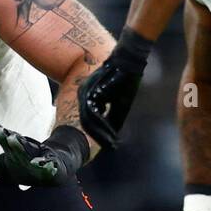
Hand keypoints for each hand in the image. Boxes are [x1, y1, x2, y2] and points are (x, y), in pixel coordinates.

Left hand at [0, 122, 88, 186]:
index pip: (4, 137)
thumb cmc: (22, 165)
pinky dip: (44, 163)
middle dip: (7, 136)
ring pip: (28, 149)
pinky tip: (39, 163)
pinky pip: (47, 164)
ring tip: (13, 138)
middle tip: (0, 131)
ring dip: (20, 145)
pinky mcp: (50, 164)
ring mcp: (37, 156)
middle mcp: (25, 149)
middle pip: (15, 142)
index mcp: (13, 148)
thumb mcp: (2, 168)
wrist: (52, 168)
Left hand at [77, 27, 152, 149]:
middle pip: (86, 123)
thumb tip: (112, 134)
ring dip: (99, 133)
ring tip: (108, 144)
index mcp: (90, 98)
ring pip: (88, 119)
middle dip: (97, 138)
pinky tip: (109, 132)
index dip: (98, 135)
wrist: (126, 62)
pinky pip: (93, 112)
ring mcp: (85, 92)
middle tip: (107, 148)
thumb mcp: (119, 101)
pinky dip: (102, 124)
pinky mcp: (90, 90)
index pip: (90, 121)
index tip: (107, 146)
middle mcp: (84, 95)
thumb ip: (113, 115)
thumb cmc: (124, 81)